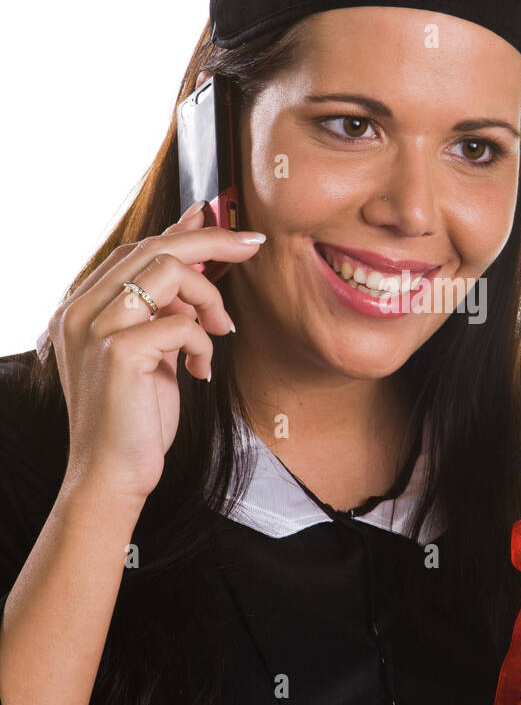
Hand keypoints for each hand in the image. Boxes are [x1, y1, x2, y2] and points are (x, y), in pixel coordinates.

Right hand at [46, 203, 265, 507]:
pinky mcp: (118, 352)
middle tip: (255, 246)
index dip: (185, 232)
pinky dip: (204, 341)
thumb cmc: (136, 417)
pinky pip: (181, 322)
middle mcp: (80, 310)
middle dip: (212, 242)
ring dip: (209, 298)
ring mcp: (95, 328)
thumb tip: (197, 253)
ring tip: (221, 330)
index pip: (136, 248)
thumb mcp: (153, 350)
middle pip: (153, 248)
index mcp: (81, 307)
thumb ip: (166, 305)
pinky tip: (201, 370)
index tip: (228, 229)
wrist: (113, 475)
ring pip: (168, 271)